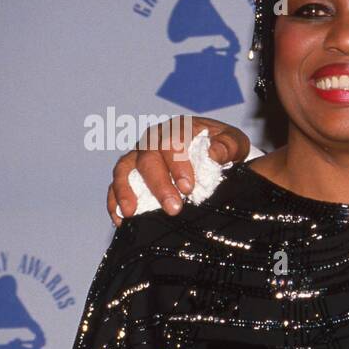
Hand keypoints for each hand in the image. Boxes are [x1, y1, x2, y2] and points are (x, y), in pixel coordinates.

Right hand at [107, 116, 250, 224]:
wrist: (214, 151)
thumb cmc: (223, 146)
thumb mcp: (234, 142)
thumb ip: (228, 145)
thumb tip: (214, 153)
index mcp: (178, 129)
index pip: (173, 142)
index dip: (178, 165)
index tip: (188, 188)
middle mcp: (154, 139)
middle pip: (148, 158)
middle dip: (159, 185)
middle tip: (173, 208)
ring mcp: (139, 155)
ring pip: (125, 168)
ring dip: (126, 190)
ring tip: (132, 213)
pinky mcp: (130, 173)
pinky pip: (116, 185)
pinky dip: (114, 201)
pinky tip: (120, 220)